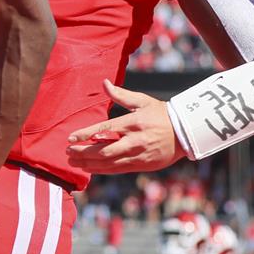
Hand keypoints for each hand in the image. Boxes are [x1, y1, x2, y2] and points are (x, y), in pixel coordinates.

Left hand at [66, 82, 181, 172]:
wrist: (185, 133)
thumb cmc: (161, 114)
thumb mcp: (142, 101)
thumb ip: (121, 95)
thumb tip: (104, 83)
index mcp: (133, 123)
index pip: (104, 129)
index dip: (85, 134)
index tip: (70, 138)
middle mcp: (134, 140)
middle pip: (103, 150)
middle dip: (83, 152)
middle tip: (68, 152)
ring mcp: (138, 155)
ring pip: (108, 162)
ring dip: (88, 163)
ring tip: (73, 162)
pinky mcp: (142, 165)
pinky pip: (117, 169)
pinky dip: (101, 170)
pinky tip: (89, 168)